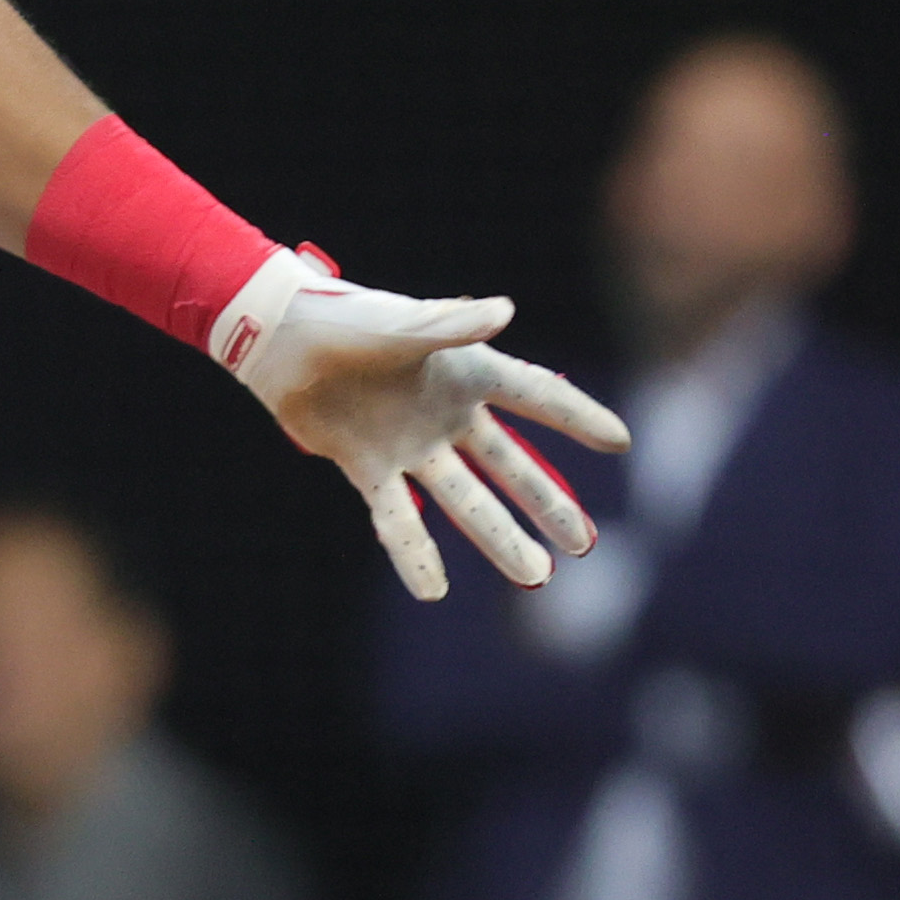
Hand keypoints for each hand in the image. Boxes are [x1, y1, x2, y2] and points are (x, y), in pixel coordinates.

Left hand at [221, 249, 628, 600]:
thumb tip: (505, 310)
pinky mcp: (369, 467)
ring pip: (465, 499)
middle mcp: (444, 413)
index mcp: (463, 371)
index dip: (576, 417)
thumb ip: (452, 324)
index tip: (621, 442)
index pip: (534, 395)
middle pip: (509, 464)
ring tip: (536, 575)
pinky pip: (399, 517)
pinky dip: (413, 551)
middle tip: (585, 543)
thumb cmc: (342, 318)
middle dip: (546, 501)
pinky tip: (432, 588)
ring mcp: (410, 444)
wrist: (278, 338)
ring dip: (498, 535)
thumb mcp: (402, 322)